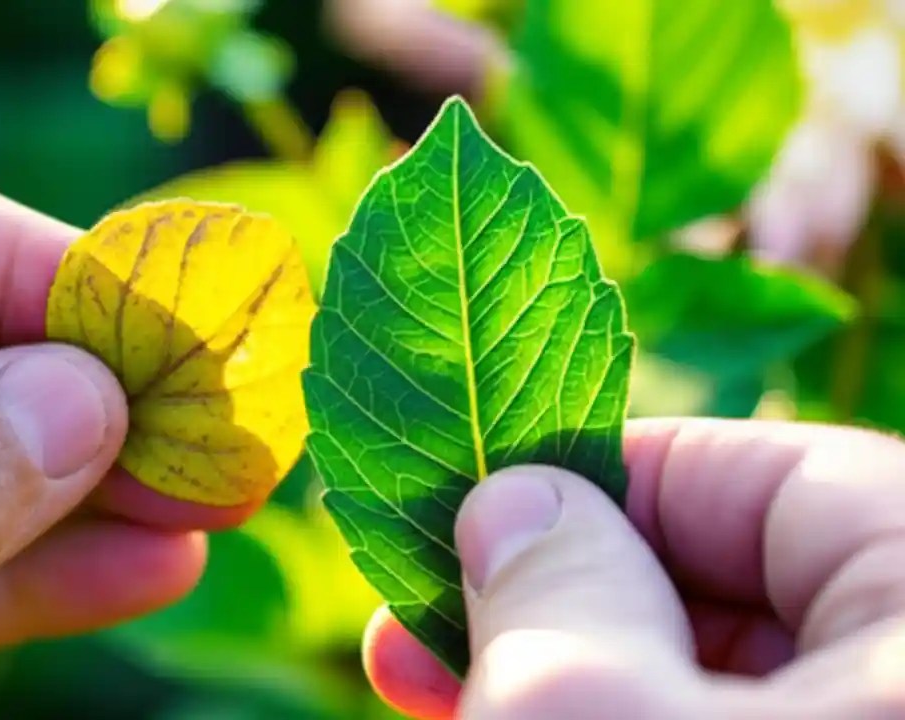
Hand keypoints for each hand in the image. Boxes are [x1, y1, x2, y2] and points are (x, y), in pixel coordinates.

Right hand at [363, 418, 904, 718]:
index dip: (592, 476)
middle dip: (559, 598)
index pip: (763, 473)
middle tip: (418, 635)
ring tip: (445, 697)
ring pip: (717, 680)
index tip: (469, 510)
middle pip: (733, 585)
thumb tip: (513, 501)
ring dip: (570, 670)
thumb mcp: (597, 717)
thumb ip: (556, 585)